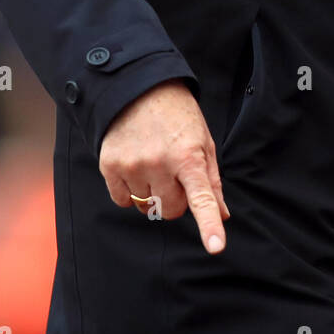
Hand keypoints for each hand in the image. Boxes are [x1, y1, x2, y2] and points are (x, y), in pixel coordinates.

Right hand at [99, 80, 229, 254]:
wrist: (137, 87)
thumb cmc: (177, 116)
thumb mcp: (203, 141)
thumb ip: (212, 180)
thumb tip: (223, 215)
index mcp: (189, 156)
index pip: (202, 197)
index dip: (209, 225)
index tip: (216, 247)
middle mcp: (161, 162)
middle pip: (172, 210)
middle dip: (176, 199)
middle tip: (174, 173)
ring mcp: (133, 165)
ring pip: (146, 207)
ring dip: (151, 194)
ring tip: (152, 163)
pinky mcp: (109, 165)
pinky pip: (122, 200)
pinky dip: (129, 192)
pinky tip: (134, 167)